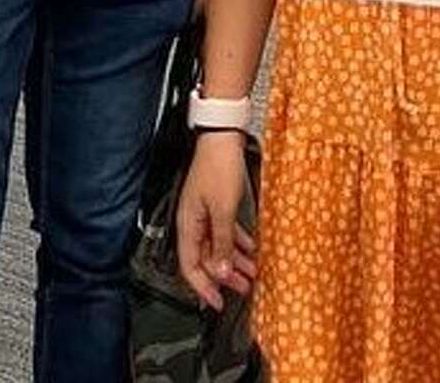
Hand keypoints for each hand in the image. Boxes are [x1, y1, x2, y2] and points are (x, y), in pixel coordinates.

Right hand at [176, 133, 256, 310]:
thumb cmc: (218, 166)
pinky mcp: (215, 203)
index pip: (190, 267)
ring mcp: (204, 212)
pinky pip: (224, 231)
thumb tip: (221, 271)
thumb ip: (222, 242)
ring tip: (251, 273)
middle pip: (206, 259)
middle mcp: (193, 221)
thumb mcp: (223, 209)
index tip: (217, 303)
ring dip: (234, 261)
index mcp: (188, 225)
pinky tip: (251, 249)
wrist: (223, 137)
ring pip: (217, 246)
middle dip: (224, 277)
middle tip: (242, 290)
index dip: (203, 288)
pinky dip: (237, 242)